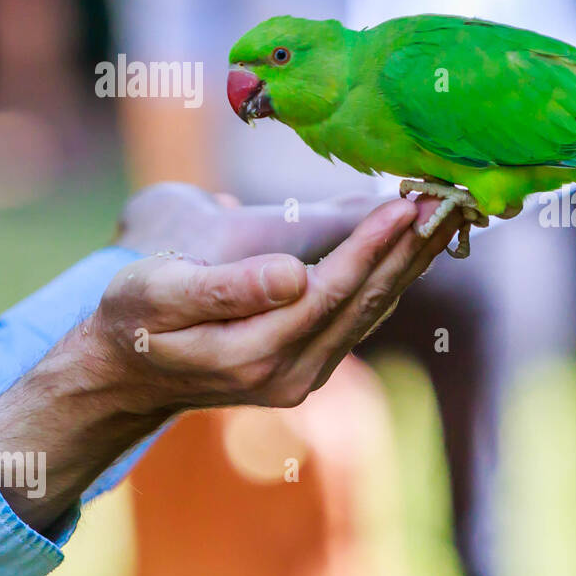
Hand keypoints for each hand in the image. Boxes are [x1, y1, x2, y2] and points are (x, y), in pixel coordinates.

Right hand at [0, 196, 459, 530]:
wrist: (128, 372)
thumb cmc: (134, 319)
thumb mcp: (156, 296)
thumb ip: (223, 290)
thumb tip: (292, 275)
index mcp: (255, 355)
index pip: (330, 292)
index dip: (369, 247)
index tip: (403, 203)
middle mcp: (292, 374)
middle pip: (365, 303)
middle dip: (408, 250)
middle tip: (447, 200)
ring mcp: (306, 375)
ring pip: (371, 311)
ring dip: (409, 263)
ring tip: (443, 215)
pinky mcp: (312, 364)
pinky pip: (361, 317)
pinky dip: (389, 278)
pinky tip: (412, 247)